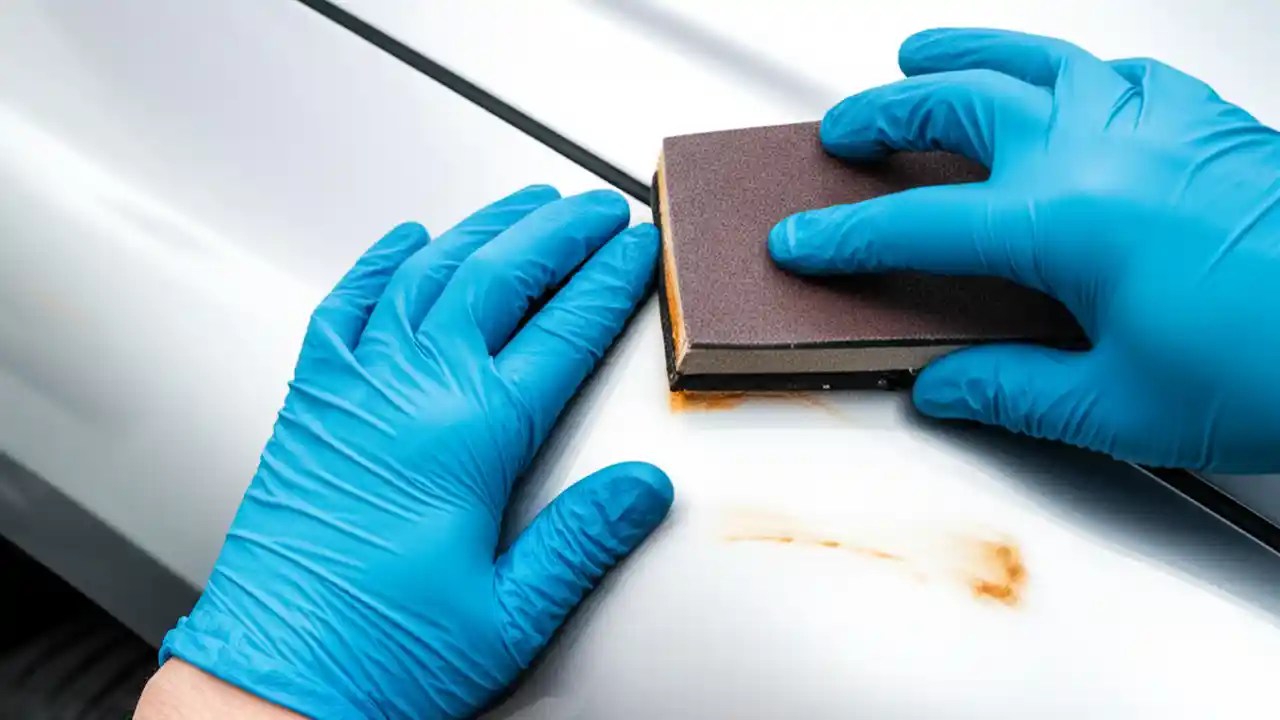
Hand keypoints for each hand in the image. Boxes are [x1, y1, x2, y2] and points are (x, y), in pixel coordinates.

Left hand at [157, 186, 672, 717]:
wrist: (276, 677)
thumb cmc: (384, 653)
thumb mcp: (511, 613)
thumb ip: (583, 538)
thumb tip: (645, 486)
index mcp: (470, 438)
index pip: (562, 333)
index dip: (608, 282)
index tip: (637, 250)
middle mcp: (410, 393)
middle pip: (499, 279)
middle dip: (557, 233)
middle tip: (595, 208)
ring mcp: (356, 387)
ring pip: (428, 274)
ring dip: (483, 229)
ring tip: (524, 204)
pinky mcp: (314, 401)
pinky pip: (347, 305)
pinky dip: (380, 263)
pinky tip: (405, 241)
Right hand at [769, 28, 1279, 471]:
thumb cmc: (1275, 362)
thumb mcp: (1118, 405)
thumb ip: (1012, 391)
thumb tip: (948, 387)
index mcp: (1062, 220)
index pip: (915, 224)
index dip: (842, 237)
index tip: (800, 240)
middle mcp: (1099, 146)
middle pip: (958, 106)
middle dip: (881, 116)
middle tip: (840, 132)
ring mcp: (1153, 119)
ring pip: (1032, 56)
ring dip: (962, 55)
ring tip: (920, 56)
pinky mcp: (1199, 117)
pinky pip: (1111, 69)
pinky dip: (1061, 69)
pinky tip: (1059, 82)